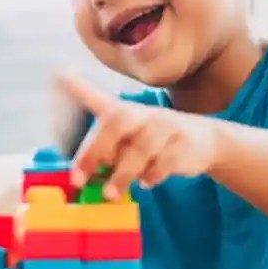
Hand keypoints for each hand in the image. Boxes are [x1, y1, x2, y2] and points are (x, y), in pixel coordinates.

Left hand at [58, 73, 223, 199]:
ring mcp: (166, 127)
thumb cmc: (156, 143)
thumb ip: (107, 154)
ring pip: (141, 147)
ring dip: (122, 174)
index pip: (99, 97)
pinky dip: (153, 174)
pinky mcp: (185, 144)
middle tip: (79, 178)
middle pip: (117, 120)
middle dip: (96, 150)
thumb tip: (83, 175)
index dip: (80, 87)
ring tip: (110, 193)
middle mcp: (144, 114)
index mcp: (125, 113)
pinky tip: (146, 183)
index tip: (61, 75)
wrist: (205, 141)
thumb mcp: (130, 141)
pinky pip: (166, 161)